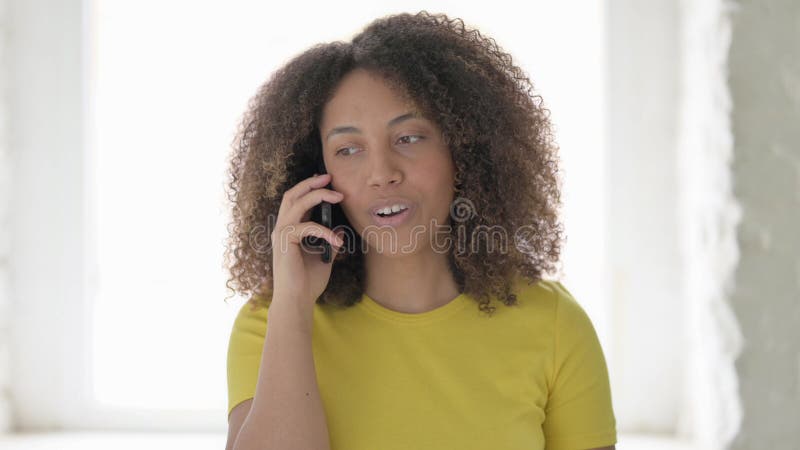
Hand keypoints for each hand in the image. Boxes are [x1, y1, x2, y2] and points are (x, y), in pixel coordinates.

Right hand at [270, 173, 345, 308]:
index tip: (327, 181)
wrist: (297, 301)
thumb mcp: (324, 258)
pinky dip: (324, 231)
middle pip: (291, 194)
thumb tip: (340, 230)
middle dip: (310, 182)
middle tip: (329, 177)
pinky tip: (337, 241)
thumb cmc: (308, 283)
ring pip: (296, 203)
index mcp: (290, 230)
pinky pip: (307, 227)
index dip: (310, 187)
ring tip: (338, 195)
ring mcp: (281, 234)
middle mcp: (282, 228)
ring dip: (318, 195)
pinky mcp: (285, 242)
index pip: (296, 200)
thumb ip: (329, 242)